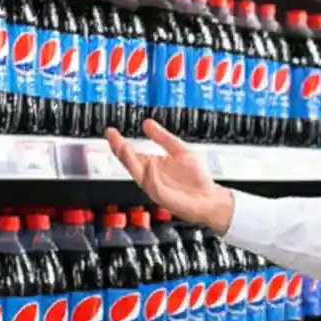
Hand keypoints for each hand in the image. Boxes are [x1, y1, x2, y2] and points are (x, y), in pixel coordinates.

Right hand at [105, 120, 234, 231]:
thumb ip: (162, 138)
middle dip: (120, 151)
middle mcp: (150, 178)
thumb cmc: (196, 178)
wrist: (210, 197)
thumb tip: (147, 122)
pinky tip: (151, 164)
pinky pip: (155, 187)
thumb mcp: (179, 150)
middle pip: (130, 164)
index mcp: (152, 166)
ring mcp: (156, 189)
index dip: (120, 143)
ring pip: (139, 175)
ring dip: (130, 162)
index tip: (111, 131)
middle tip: (112, 137)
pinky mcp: (165, 198)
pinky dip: (151, 176)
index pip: (132, 154)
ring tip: (123, 147)